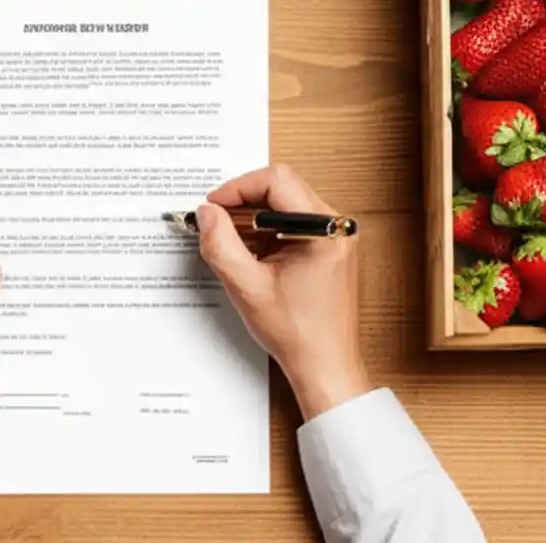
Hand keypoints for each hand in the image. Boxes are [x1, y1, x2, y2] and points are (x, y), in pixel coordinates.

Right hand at [195, 165, 371, 420]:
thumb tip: (207, 213)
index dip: (238, 188)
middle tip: (217, 223)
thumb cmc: (297, 333)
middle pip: (283, 187)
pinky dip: (269, 230)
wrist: (325, 364)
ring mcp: (337, 235)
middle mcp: (337, 226)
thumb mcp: (247, 288)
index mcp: (323, 231)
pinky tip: (254, 254)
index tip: (214, 206)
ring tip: (235, 244)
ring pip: (287, 202)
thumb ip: (221, 245)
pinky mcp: (332, 245)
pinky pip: (295, 220)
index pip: (276, 181)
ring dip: (255, 217)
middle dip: (244, 202)